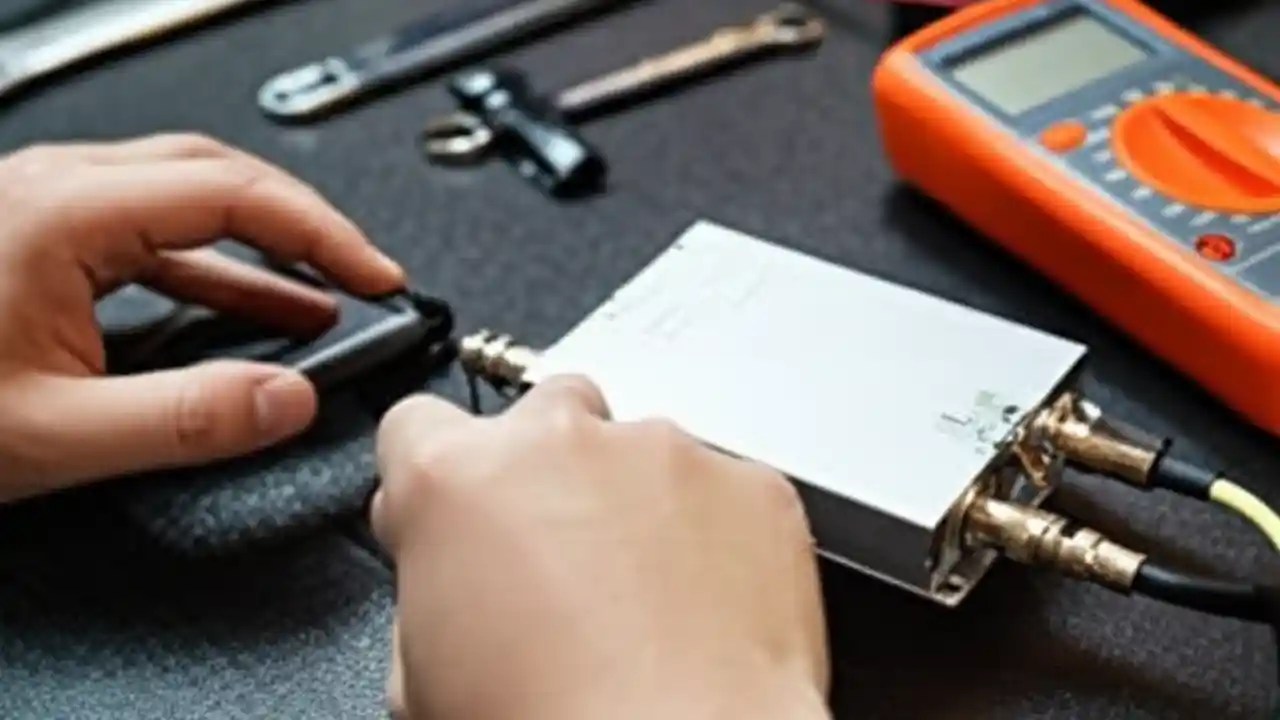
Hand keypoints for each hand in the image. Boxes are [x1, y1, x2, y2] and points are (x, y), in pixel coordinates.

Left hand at [0, 134, 405, 500]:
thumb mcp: (54, 433)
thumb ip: (187, 420)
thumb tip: (289, 399)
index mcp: (63, 216)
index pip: (236, 194)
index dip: (324, 235)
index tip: (375, 274)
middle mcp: (52, 190)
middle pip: (218, 174)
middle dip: (304, 224)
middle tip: (361, 272)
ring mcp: (40, 207)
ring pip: (184, 195)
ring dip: (261, 242)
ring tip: (319, 293)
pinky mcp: (34, 236)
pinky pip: (148, 230)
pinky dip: (212, 262)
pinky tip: (244, 304)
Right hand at [373, 377, 830, 719]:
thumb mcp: (422, 672)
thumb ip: (433, 581)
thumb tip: (452, 570)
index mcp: (457, 478)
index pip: (418, 426)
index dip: (436, 474)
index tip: (460, 512)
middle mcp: (561, 442)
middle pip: (545, 417)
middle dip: (549, 475)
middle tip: (563, 564)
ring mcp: (665, 453)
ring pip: (639, 454)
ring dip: (635, 507)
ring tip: (646, 606)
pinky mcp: (751, 483)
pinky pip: (721, 491)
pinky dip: (712, 535)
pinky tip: (701, 609)